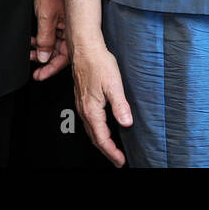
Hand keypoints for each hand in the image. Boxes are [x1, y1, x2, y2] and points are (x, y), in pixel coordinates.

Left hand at [30, 0, 69, 80]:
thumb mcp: (46, 18)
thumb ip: (45, 40)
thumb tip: (43, 57)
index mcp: (73, 31)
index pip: (64, 57)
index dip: (51, 68)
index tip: (40, 76)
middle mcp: (71, 31)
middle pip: (59, 53)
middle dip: (45, 61)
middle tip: (35, 71)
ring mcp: (64, 27)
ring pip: (53, 46)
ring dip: (40, 51)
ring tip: (29, 54)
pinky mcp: (58, 23)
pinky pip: (50, 37)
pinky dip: (40, 41)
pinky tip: (32, 43)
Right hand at [71, 43, 132, 166]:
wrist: (85, 48)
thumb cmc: (98, 62)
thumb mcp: (114, 84)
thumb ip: (120, 106)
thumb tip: (126, 122)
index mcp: (92, 109)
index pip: (102, 138)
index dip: (112, 152)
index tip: (120, 160)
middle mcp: (84, 109)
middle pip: (95, 138)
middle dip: (106, 151)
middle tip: (117, 159)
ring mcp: (82, 104)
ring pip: (91, 130)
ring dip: (101, 141)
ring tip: (112, 148)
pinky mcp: (82, 98)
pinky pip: (89, 121)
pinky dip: (97, 130)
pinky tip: (104, 128)